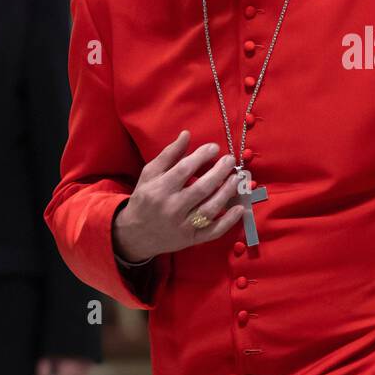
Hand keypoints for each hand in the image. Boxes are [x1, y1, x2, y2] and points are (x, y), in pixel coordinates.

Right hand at [112, 130, 243, 262]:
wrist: (134, 234)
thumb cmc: (145, 199)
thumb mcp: (150, 174)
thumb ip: (168, 155)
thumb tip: (186, 134)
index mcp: (159, 189)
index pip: (184, 170)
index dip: (201, 156)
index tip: (214, 148)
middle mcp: (171, 208)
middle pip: (201, 189)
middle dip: (219, 173)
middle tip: (230, 160)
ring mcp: (182, 226)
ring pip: (209, 209)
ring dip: (226, 193)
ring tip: (236, 179)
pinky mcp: (191, 239)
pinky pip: (213, 232)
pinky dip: (228, 221)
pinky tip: (240, 208)